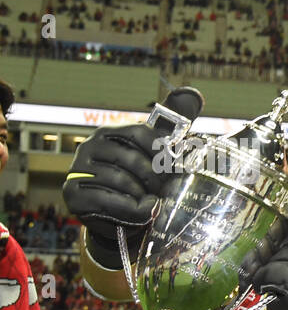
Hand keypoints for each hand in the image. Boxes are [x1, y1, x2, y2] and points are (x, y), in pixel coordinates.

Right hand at [63, 87, 203, 267]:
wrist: (123, 216)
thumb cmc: (143, 179)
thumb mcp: (161, 150)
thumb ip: (175, 122)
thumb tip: (192, 93)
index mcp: (112, 132)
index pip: (143, 134)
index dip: (165, 153)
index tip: (178, 168)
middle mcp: (91, 147)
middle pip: (133, 159)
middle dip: (157, 179)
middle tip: (167, 191)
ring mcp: (78, 169)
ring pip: (121, 181)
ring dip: (144, 196)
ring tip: (154, 202)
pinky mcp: (73, 194)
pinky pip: (106, 200)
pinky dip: (131, 209)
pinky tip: (143, 211)